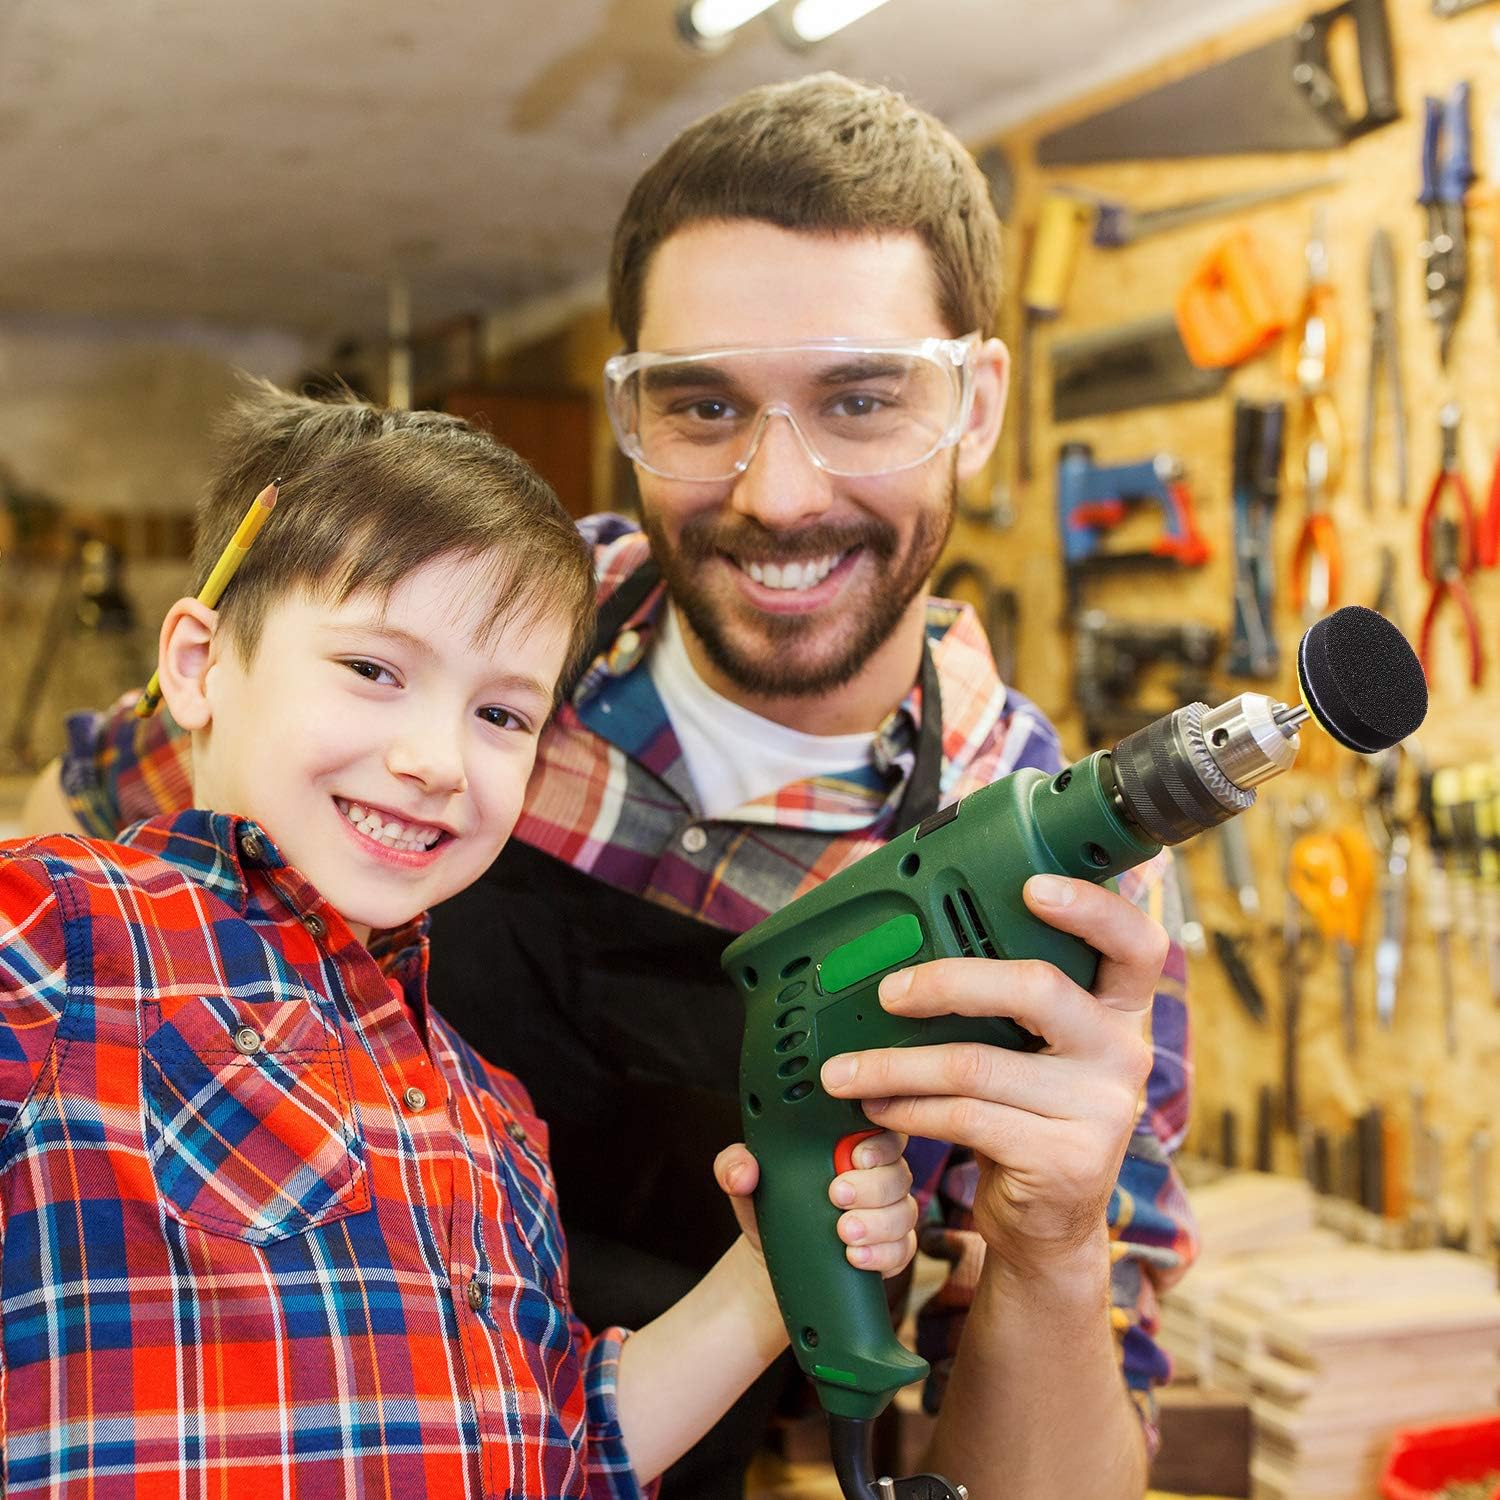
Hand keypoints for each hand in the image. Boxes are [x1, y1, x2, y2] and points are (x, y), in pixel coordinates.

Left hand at [715, 1130, 916, 1275]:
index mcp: (850, 1145)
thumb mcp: (746, 1182)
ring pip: (903, 1212)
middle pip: (897, 1171)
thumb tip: (742, 1171)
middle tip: (838, 1194)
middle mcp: (877, 1175)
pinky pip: (903, 1250)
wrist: (773, 1260)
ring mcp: (888, 1213)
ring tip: (844, 1232)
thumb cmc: (769, 1206)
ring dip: (876, 1223)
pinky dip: (882, 1254)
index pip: (881, 1129)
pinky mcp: (892, 1250)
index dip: (877, 1140)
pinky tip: (855, 1258)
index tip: (854, 1153)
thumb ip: (735, 1165)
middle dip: (871, 1186)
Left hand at [818, 873, 1163, 1281]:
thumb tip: (916, 942)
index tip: (1032, 886)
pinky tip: (879, 1108)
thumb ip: (1010, 1000)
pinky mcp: (1065, 1159)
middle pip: (1037, 988)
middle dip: (948, 981)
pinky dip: (909, 1108)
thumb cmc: (1028, 1113)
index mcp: (1120, 1011)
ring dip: (896, 1065)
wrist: (1049, 1222)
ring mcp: (1101, 1110)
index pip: (1136, 944)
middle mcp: (1124, 1053)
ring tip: (847, 1071)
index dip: (1092, 907)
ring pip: (977, 1064)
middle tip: (888, 992)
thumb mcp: (1037, 1051)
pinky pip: (966, 1117)